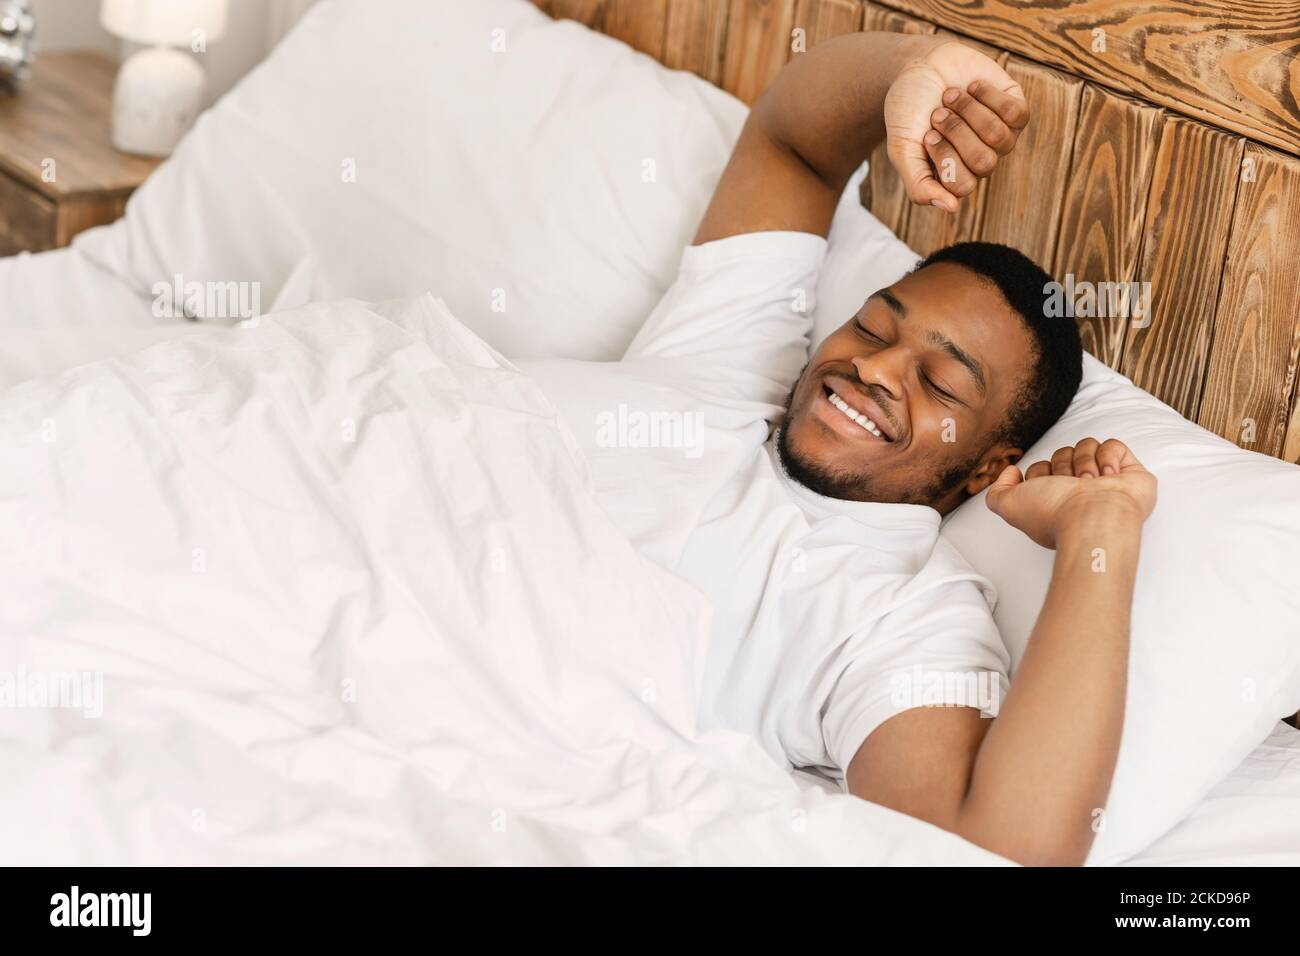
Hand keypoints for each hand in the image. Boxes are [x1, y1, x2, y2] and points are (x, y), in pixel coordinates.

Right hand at [883, 40, 1028, 212]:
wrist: (919, 66)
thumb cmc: (909, 111)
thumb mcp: (901, 151)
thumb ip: (918, 185)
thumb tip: (950, 207)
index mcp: (955, 177)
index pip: (962, 186)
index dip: (944, 157)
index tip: (926, 136)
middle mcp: (982, 161)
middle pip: (983, 161)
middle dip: (955, 130)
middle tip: (938, 114)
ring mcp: (1002, 137)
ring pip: (998, 135)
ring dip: (967, 110)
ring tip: (951, 97)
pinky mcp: (1015, 109)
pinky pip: (1015, 112)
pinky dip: (987, 95)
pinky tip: (972, 87)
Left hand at [985, 438, 1156, 548]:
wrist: (1092, 517)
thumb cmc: (1053, 513)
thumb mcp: (1008, 506)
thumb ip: (997, 492)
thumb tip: (1011, 472)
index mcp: (1055, 498)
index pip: (1042, 467)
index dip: (1040, 472)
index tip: (1045, 487)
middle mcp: (1080, 490)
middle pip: (1063, 453)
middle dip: (1062, 466)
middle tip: (1070, 485)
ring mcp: (1107, 482)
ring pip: (1087, 445)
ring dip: (1084, 462)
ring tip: (1089, 483)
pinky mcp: (1131, 474)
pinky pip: (1114, 446)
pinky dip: (1109, 457)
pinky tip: (1108, 477)